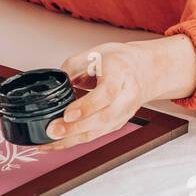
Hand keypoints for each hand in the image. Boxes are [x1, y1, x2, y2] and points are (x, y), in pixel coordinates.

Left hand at [43, 35, 195, 150]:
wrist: (145, 70)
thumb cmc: (120, 60)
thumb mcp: (94, 53)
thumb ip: (71, 67)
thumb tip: (53, 86)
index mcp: (120, 73)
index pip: (106, 93)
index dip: (87, 106)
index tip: (68, 114)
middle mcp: (126, 96)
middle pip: (102, 117)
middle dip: (75, 128)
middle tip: (52, 131)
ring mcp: (124, 113)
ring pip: (99, 131)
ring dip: (72, 139)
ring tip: (49, 142)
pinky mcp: (118, 123)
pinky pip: (96, 135)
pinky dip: (76, 141)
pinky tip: (58, 142)